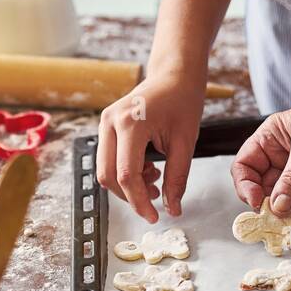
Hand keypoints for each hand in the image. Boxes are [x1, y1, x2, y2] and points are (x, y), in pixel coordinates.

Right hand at [97, 69, 207, 222]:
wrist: (174, 75)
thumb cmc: (182, 101)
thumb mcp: (185, 143)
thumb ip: (177, 178)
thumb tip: (172, 208)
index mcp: (131, 123)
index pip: (127, 175)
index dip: (138, 201)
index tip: (153, 216)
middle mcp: (111, 122)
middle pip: (109, 176)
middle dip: (130, 195)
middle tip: (155, 200)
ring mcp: (105, 123)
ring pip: (105, 170)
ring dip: (127, 184)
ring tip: (155, 178)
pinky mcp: (106, 126)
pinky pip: (108, 160)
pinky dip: (125, 172)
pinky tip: (147, 167)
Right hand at [231, 83, 290, 217]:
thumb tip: (276, 207)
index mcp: (271, 138)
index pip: (246, 165)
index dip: (246, 185)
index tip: (255, 201)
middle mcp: (283, 155)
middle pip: (264, 186)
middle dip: (269, 202)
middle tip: (275, 216)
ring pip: (286, 198)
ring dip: (289, 209)